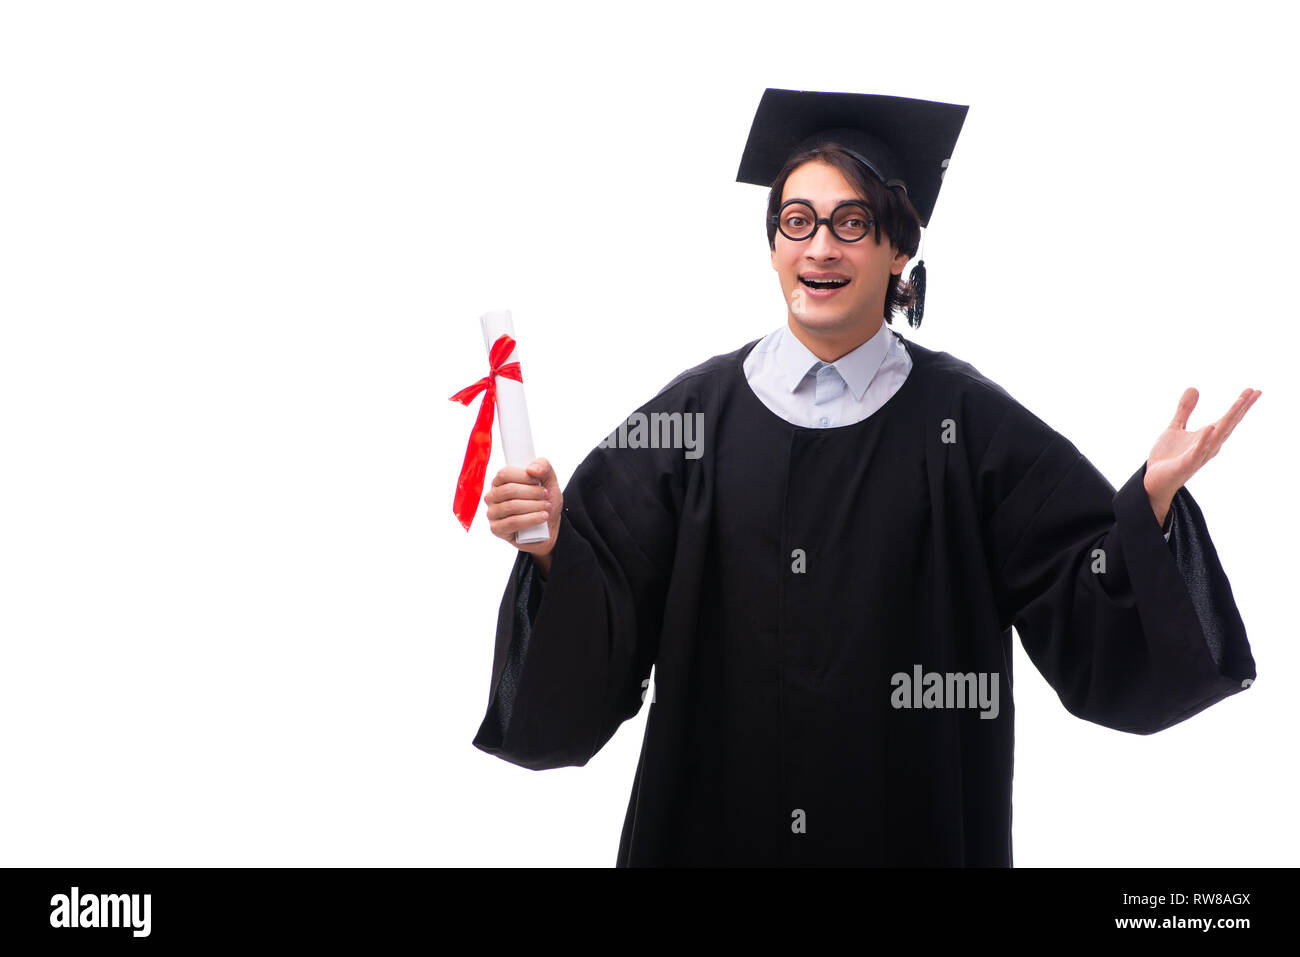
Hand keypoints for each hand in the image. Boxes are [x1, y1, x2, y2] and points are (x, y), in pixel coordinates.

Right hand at [483, 457, 561, 573]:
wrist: (549, 526)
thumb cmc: (544, 501)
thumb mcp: (549, 481)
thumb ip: (543, 466)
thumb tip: (531, 469)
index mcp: (500, 482)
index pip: (504, 473)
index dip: (524, 476)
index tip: (539, 481)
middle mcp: (492, 496)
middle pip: (509, 490)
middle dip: (532, 492)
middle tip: (546, 495)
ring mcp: (492, 513)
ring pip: (512, 506)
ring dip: (534, 506)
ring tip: (546, 507)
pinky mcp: (497, 529)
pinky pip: (513, 522)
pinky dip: (531, 519)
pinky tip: (543, 517)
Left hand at [1144, 387, 1260, 523]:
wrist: (1152, 480)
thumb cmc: (1167, 457)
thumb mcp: (1175, 428)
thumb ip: (1185, 410)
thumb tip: (1194, 388)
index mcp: (1207, 437)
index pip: (1228, 419)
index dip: (1241, 405)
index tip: (1253, 390)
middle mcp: (1209, 446)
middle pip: (1229, 425)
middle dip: (1241, 409)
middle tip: (1254, 392)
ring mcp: (1199, 455)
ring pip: (1218, 435)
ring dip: (1229, 419)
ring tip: (1239, 401)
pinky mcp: (1187, 464)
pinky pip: (1198, 451)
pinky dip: (1205, 439)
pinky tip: (1210, 426)